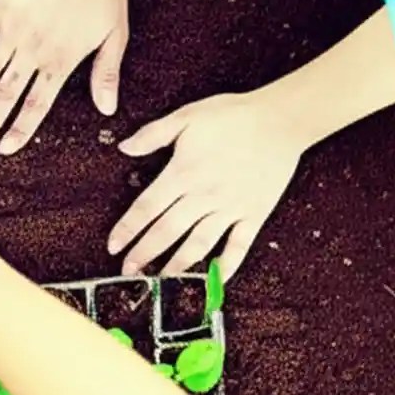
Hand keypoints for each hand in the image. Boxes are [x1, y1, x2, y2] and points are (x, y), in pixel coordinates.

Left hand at [109, 92, 302, 279]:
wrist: (281, 121)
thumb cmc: (232, 116)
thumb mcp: (186, 116)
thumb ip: (152, 134)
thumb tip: (123, 148)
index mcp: (183, 173)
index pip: (147, 208)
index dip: (127, 229)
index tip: (113, 245)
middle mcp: (204, 195)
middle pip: (167, 231)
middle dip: (144, 253)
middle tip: (128, 269)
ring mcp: (230, 208)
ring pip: (199, 243)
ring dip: (178, 264)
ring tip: (162, 278)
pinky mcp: (254, 214)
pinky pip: (239, 245)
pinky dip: (228, 264)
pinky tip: (216, 278)